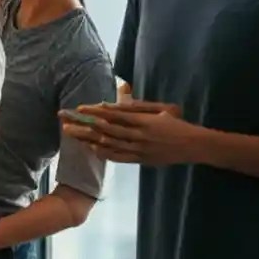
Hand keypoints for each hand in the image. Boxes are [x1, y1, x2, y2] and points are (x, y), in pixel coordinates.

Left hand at [62, 103, 201, 165]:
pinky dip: (103, 152)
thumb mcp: (162, 108)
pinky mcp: (140, 160)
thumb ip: (139, 105)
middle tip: (65, 121)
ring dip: (87, 138)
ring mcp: (138, 149)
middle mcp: (138, 135)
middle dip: (83, 124)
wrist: (193, 146)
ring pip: (108, 143)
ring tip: (71, 133)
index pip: (113, 115)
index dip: (95, 112)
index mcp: (143, 120)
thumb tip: (118, 98)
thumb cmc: (178, 123)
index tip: (79, 109)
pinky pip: (118, 157)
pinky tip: (91, 148)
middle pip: (105, 129)